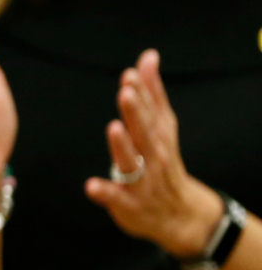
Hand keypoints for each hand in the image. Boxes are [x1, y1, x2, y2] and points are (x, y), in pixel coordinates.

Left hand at [84, 49, 223, 257]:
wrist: (178, 213)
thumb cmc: (162, 161)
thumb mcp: (161, 127)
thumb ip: (151, 92)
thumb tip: (148, 56)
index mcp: (157, 135)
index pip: (149, 112)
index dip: (141, 94)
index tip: (130, 75)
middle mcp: (152, 156)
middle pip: (144, 132)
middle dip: (135, 113)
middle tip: (125, 91)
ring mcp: (142, 180)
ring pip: (132, 162)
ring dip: (123, 146)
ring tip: (114, 128)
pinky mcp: (129, 202)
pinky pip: (116, 197)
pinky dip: (105, 192)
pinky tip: (91, 186)